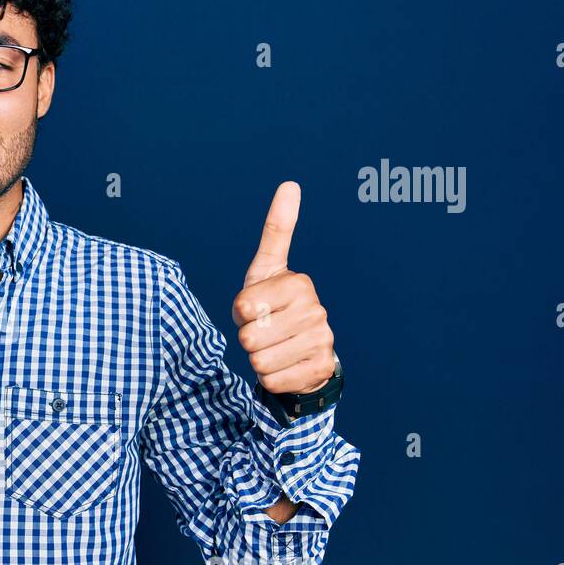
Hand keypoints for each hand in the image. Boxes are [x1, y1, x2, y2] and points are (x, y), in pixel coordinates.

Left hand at [231, 181, 334, 394]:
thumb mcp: (267, 268)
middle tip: (266, 331)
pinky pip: (272, 381)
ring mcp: (322, 341)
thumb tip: (290, 183)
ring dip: (258, 360)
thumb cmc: (275, 305)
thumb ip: (277, 230)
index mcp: (299, 284)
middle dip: (249, 338)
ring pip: (259, 362)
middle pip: (249, 338)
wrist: (302, 350)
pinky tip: (286, 366)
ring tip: (275, 348)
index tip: (257, 308)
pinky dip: (271, 379)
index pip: (244, 307)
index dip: (241, 313)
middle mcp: (316, 311)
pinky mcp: (320, 369)